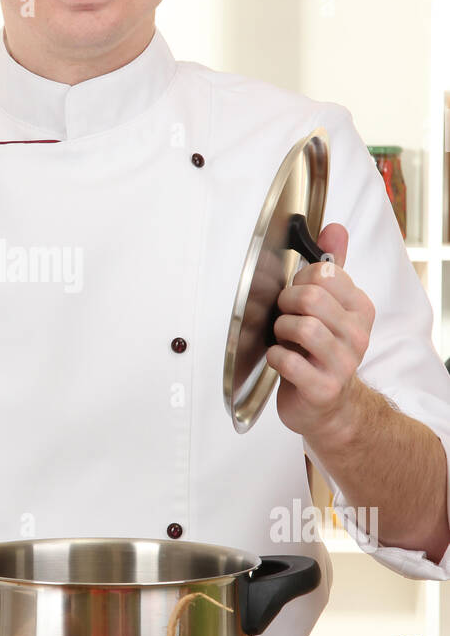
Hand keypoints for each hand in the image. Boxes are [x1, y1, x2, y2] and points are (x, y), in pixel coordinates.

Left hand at [266, 222, 375, 440]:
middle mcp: (357, 335)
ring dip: (280, 329)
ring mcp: (342, 363)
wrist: (329, 406)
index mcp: (360, 309)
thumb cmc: (322, 351)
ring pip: (301, 327)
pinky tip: (280, 359)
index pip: (326, 272)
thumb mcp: (331, 306)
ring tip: (283, 338)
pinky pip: (287, 361)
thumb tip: (334, 229)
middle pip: (311, 297)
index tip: (298, 293)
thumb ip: (332, 265)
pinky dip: (274, 357)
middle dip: (286, 303)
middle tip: (284, 315)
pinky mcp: (322, 388)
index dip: (300, 279)